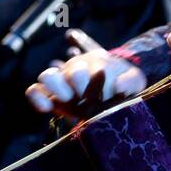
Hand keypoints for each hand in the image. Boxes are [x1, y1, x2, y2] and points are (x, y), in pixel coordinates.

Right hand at [25, 32, 146, 120]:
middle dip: (81, 84)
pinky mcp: (51, 97)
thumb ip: (131, 80)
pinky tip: (46, 108)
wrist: (112, 94)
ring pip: (47, 76)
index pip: (98, 69)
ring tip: (68, 97)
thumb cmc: (124, 85)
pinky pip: (35, 91)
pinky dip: (37, 98)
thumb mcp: (135, 81)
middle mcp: (78, 68)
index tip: (108, 96)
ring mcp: (62, 82)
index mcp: (99, 62)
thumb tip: (118, 85)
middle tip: (89, 98)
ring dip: (57, 87)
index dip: (103, 84)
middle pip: (72, 70)